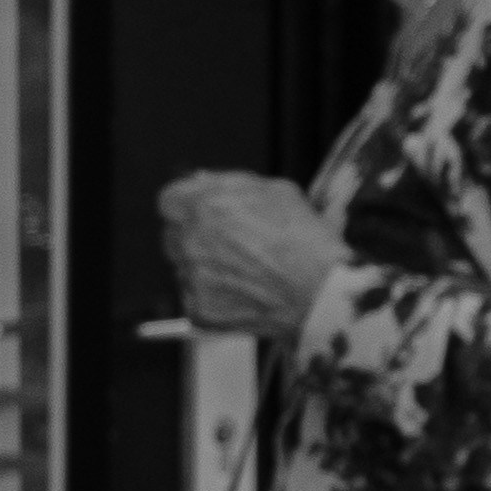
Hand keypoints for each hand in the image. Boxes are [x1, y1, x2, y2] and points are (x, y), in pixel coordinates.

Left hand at [159, 168, 344, 338]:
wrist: (319, 291)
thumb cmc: (304, 240)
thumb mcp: (275, 190)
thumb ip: (230, 183)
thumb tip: (205, 181)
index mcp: (202, 205)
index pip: (170, 200)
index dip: (190, 206)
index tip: (205, 213)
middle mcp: (190, 240)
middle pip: (174, 234)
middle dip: (197, 237)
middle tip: (233, 245)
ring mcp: (191, 277)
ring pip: (186, 267)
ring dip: (206, 267)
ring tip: (247, 271)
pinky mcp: (198, 309)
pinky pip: (196, 298)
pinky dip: (215, 297)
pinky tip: (245, 292)